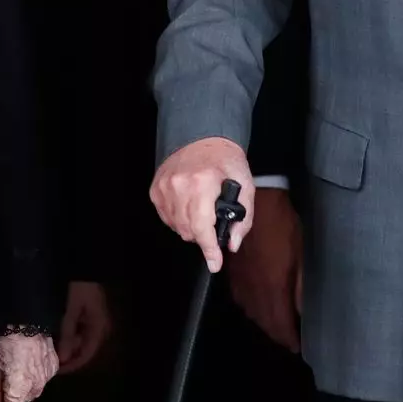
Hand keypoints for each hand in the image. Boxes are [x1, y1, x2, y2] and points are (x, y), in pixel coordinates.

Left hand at [0, 332, 58, 401]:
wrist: (26, 318)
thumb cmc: (6, 340)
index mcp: (20, 390)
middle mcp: (37, 387)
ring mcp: (47, 377)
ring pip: (31, 392)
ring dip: (20, 388)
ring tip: (10, 370)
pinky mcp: (53, 366)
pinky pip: (40, 379)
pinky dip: (31, 376)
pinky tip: (23, 362)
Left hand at [54, 281, 112, 373]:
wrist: (83, 265)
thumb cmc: (78, 287)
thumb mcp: (70, 310)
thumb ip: (67, 334)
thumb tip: (63, 358)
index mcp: (99, 328)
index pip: (86, 355)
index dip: (72, 365)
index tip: (56, 371)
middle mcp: (99, 327)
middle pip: (84, 350)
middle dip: (68, 357)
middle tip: (50, 361)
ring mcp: (94, 320)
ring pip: (81, 341)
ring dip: (67, 346)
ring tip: (50, 350)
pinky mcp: (87, 314)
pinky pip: (79, 331)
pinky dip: (68, 335)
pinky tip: (56, 336)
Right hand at [150, 137, 253, 271]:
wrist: (203, 138)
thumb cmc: (226, 161)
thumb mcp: (246, 186)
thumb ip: (243, 218)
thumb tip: (231, 244)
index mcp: (203, 182)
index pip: (202, 226)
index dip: (209, 249)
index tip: (214, 263)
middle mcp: (179, 185)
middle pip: (188, 230)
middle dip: (203, 237)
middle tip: (214, 226)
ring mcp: (165, 186)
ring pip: (176, 226)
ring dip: (190, 228)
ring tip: (202, 213)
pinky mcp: (156, 188)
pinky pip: (166, 217)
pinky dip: (179, 219)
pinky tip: (189, 208)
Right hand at [229, 186, 301, 352]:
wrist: (256, 203)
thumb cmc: (284, 226)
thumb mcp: (301, 255)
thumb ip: (302, 288)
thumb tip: (305, 313)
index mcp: (272, 288)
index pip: (280, 325)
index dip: (290, 339)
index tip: (300, 348)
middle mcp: (252, 290)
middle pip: (264, 322)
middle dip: (278, 334)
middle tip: (291, 340)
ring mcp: (240, 281)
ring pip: (251, 312)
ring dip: (265, 322)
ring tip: (278, 326)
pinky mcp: (233, 272)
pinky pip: (241, 299)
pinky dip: (252, 309)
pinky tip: (260, 306)